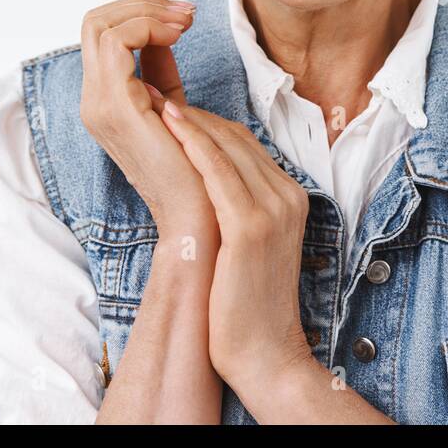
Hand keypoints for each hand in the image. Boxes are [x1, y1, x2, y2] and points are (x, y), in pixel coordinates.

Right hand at [78, 0, 215, 235]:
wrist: (197, 217)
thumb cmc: (196, 169)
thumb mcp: (175, 109)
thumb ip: (163, 74)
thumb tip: (168, 32)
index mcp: (106, 100)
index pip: (103, 32)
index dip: (143, 13)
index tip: (187, 17)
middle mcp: (94, 101)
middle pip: (96, 21)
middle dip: (144, 4)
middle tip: (187, 12)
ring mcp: (100, 104)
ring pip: (100, 24)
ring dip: (148, 11)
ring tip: (187, 21)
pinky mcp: (117, 107)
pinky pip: (118, 41)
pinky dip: (149, 27)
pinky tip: (180, 36)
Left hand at [158, 101, 314, 392]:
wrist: (264, 352)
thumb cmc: (247, 304)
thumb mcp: (252, 245)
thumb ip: (240, 208)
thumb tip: (204, 184)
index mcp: (291, 198)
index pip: (247, 145)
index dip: (208, 124)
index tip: (175, 110)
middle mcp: (288, 197)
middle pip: (238, 139)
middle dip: (196, 115)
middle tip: (158, 96)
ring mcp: (273, 209)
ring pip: (227, 147)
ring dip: (190, 121)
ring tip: (156, 101)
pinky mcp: (250, 226)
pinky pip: (217, 171)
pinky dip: (193, 142)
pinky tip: (169, 125)